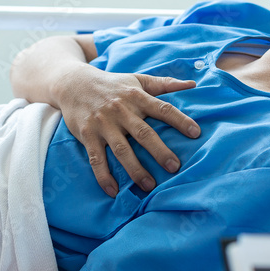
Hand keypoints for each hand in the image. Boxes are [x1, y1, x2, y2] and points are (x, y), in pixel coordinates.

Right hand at [56, 66, 198, 195]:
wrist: (73, 83)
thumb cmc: (112, 84)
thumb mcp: (138, 79)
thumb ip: (165, 83)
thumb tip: (193, 84)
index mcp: (136, 97)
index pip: (162, 109)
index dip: (180, 120)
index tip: (196, 134)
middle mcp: (121, 110)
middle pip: (143, 133)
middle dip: (159, 151)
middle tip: (174, 167)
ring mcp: (103, 124)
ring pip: (121, 150)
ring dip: (135, 169)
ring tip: (149, 185)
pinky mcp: (87, 135)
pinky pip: (96, 159)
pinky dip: (103, 176)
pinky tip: (113, 191)